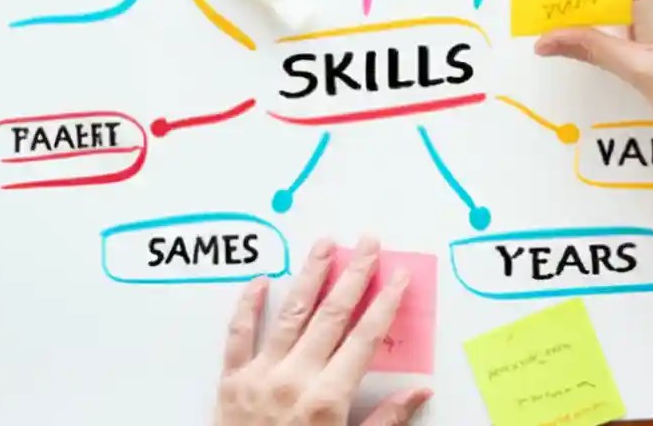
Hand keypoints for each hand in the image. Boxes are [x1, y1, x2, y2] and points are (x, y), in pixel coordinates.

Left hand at [216, 237, 431, 425]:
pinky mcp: (230, 381)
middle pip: (331, 316)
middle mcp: (294, 379)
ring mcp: (259, 376)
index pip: (364, 339)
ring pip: (288, 314)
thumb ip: (386, 422)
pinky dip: (248, 305)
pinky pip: (237, 335)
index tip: (398, 277)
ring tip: (323, 245)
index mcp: (327, 399)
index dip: (384, 304)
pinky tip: (261, 279)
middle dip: (353, 275)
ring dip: (309, 275)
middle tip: (367, 243)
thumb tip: (422, 392)